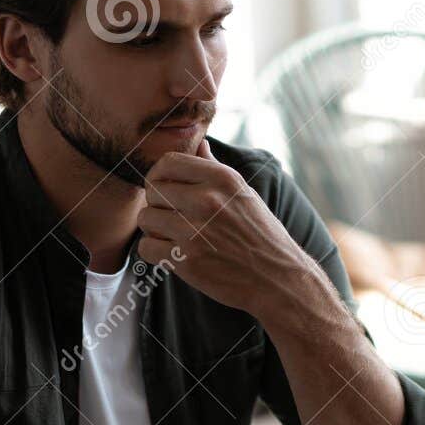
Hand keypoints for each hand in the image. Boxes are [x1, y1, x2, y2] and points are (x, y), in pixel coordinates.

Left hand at [137, 138, 323, 316]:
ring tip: (172, 235)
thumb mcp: (244, 193)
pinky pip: (146, 247)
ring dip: (153, 228)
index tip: (163, 187)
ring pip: (146, 218)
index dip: (158, 174)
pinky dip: (154, 252)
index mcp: (222, 179)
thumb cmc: (262, 236)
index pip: (168, 162)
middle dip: (156, 202)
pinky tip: (172, 253)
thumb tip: (199, 144)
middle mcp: (207, 201)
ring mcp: (195, 232)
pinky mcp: (186, 261)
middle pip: (153, 189)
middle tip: (169, 216)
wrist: (278, 279)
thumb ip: (215, 169)